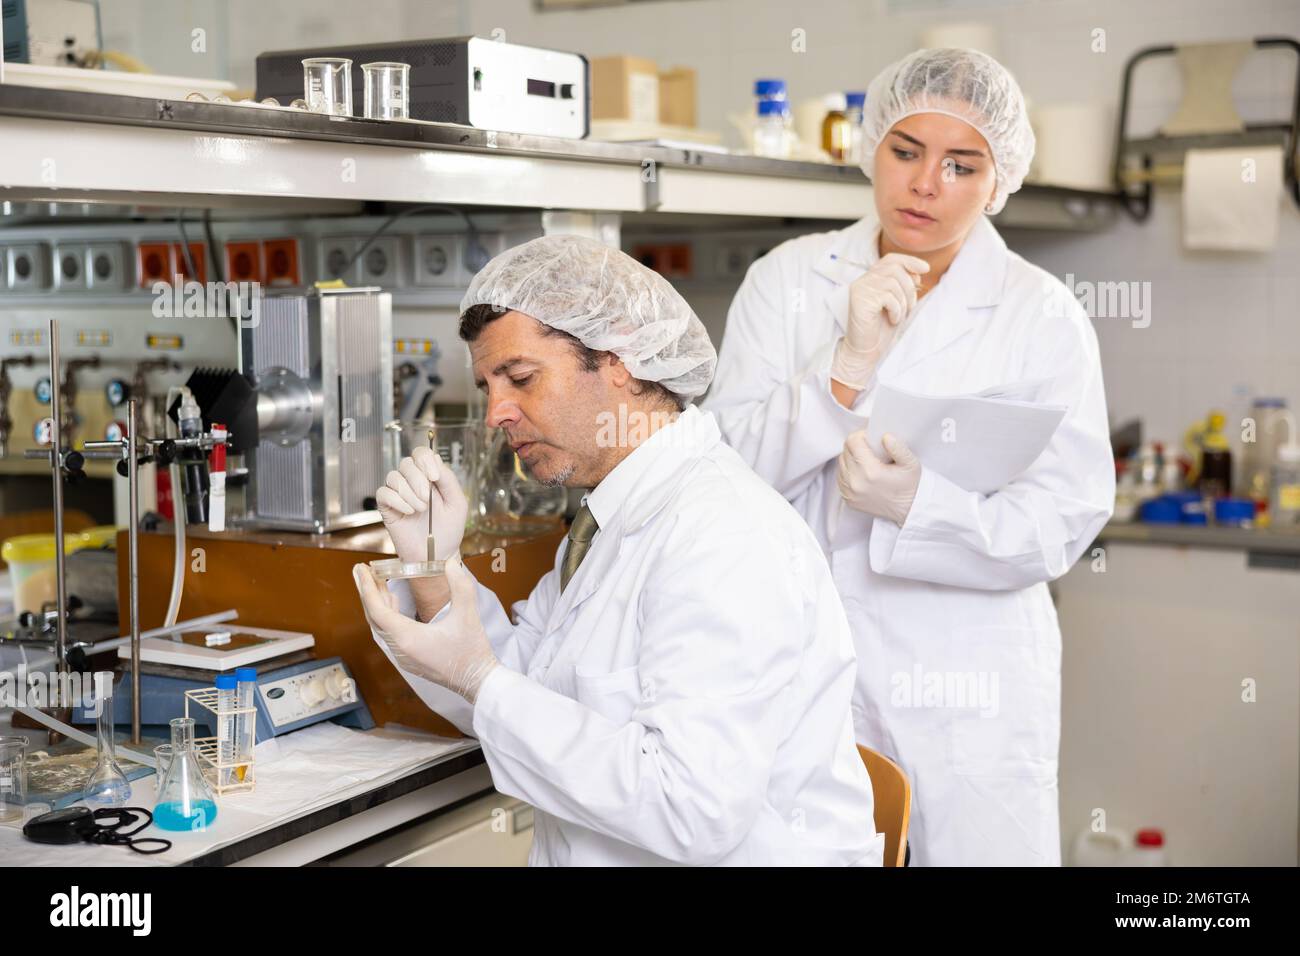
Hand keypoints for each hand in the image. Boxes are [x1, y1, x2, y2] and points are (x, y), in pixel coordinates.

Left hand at [352, 555, 498, 702]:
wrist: (478, 681)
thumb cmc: (472, 650)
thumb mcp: (468, 613)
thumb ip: (459, 584)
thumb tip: (449, 562)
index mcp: (408, 638)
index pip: (377, 610)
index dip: (367, 587)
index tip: (361, 569)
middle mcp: (400, 649)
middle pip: (374, 617)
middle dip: (367, 592)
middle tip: (360, 570)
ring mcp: (403, 656)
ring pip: (381, 626)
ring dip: (377, 603)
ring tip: (376, 581)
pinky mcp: (409, 659)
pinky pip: (389, 634)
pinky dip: (387, 616)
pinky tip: (393, 603)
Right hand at [376, 446, 467, 562]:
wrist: (437, 554)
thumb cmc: (449, 530)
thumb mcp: (457, 503)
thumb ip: (449, 480)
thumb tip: (435, 462)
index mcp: (430, 477)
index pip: (421, 454)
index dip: (425, 460)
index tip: (434, 478)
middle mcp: (412, 482)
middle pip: (407, 463)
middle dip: (418, 480)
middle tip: (428, 500)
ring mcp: (398, 494)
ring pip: (394, 476)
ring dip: (409, 493)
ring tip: (420, 510)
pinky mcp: (387, 507)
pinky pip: (383, 492)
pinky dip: (397, 500)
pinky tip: (409, 512)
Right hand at [830, 253, 930, 388]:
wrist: (866, 350)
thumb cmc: (881, 328)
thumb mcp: (898, 303)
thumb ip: (904, 286)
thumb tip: (918, 271)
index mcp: (871, 279)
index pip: (891, 259)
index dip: (909, 261)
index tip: (925, 269)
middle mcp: (863, 281)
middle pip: (894, 269)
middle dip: (910, 287)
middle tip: (910, 306)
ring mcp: (860, 290)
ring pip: (893, 283)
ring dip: (904, 301)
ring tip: (899, 315)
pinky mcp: (860, 301)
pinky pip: (888, 297)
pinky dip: (897, 310)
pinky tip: (892, 319)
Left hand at [837, 431, 921, 524]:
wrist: (907, 509)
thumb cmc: (909, 485)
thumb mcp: (910, 463)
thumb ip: (898, 448)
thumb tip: (885, 436)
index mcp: (871, 472)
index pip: (853, 442)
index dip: (861, 435)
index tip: (870, 438)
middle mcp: (856, 482)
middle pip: (845, 451)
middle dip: (856, 446)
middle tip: (870, 449)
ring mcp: (850, 492)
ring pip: (841, 463)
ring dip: (851, 458)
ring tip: (866, 460)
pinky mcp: (847, 499)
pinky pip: (840, 477)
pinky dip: (848, 471)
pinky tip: (862, 472)